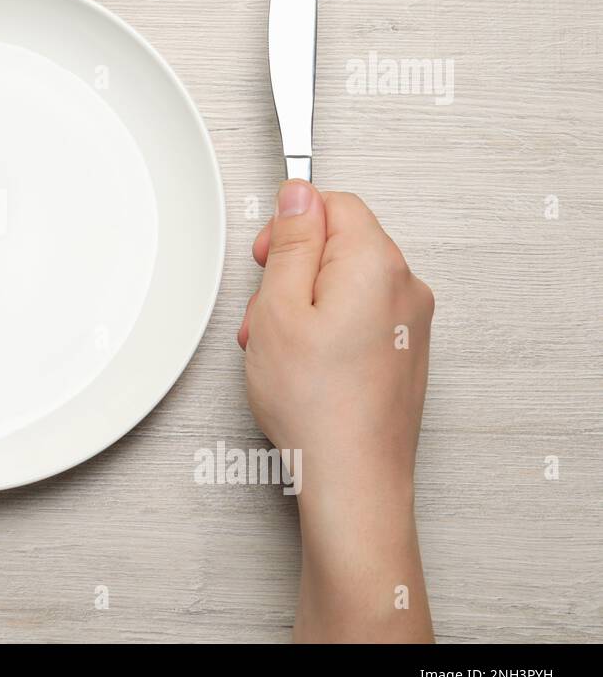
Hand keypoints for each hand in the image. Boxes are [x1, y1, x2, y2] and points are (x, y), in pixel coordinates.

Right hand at [238, 181, 434, 641]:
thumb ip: (290, 242)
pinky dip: (326, 330)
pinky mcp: (405, 354)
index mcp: (377, 264)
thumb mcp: (278, 307)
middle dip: (292, 271)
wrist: (353, 479)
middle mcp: (406, 288)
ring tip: (278, 349)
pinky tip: (301, 366)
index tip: (265, 257)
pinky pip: (360, 317)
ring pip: (346, 284)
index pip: (335, 203)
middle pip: (340, 244)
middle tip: (264, 313)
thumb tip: (298, 197)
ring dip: (304, 304)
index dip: (290, 224)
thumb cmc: (316, 403)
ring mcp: (412, 324)